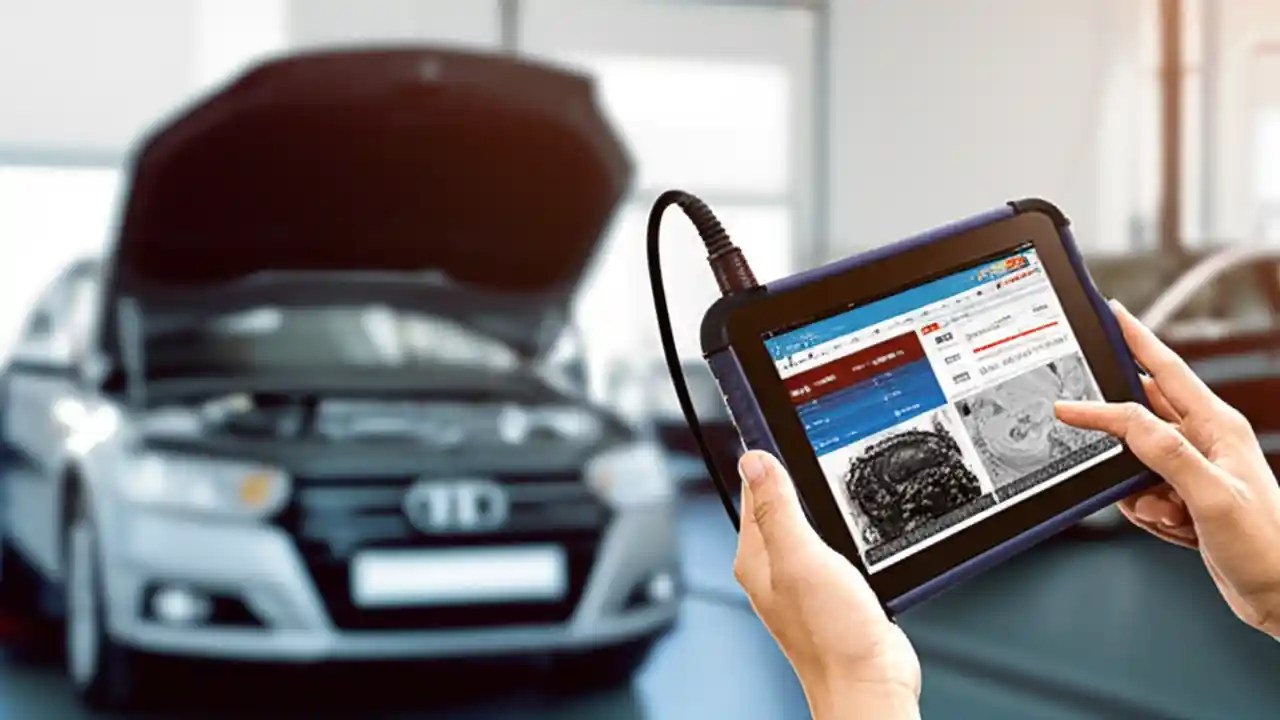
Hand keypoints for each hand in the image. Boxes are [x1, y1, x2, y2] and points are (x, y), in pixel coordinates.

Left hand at [734, 450, 920, 719]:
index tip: (776, 425)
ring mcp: (804, 580)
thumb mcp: (800, 558)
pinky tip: (857, 524)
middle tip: (810, 443)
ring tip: (832, 476)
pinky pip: (833, 547)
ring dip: (821, 502)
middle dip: (795, 475)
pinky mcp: (834, 590)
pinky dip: (843, 529)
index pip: (753, 489)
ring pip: (809, 523)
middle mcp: (775, 568)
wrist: (869, 682)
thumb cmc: (830, 635)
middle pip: (781, 503)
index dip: (766, 456)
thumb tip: (754, 460)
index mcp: (756, 556)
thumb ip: (777, 508)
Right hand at [1056, 300, 1279, 636]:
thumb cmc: (1266, 545)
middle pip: (1140, 419)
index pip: (1165, 370)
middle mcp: (1204, 442)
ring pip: (1133, 462)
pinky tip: (1176, 528)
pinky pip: (1139, 494)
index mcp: (1218, 426)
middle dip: (1123, 446)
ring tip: (1174, 515)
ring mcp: (1192, 470)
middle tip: (1133, 470)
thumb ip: (1165, 453)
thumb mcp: (1212, 496)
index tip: (1107, 317)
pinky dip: (1147, 514)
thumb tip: (1124, 419)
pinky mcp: (1183, 497)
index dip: (1135, 339)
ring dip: (1139, 493)